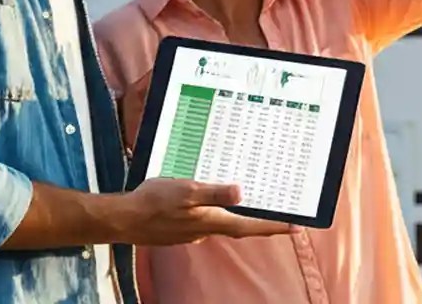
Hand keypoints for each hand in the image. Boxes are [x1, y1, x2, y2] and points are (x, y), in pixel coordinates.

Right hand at [116, 178, 290, 245]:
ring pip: (221, 222)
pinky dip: (213, 211)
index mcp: (212, 221)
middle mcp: (206, 230)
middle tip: (279, 211)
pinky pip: (204, 219)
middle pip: (240, 226)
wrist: (124, 219)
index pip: (251, 226)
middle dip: (260, 219)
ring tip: (248, 197)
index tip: (297, 226)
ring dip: (236, 214)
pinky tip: (207, 199)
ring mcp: (193, 231)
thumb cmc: (154, 202)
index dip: (274, 226)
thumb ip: (214, 193)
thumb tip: (242, 192)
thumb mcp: (186, 190)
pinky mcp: (181, 228)